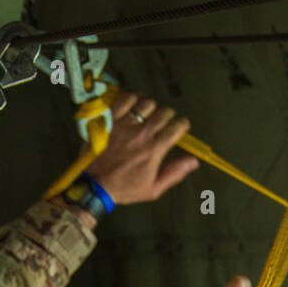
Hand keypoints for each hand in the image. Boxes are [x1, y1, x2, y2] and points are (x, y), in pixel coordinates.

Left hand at [83, 91, 199, 205]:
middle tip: (164, 122)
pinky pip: (125, 99)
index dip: (182, 125)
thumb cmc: (124, 188)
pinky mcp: (110, 119)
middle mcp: (142, 134)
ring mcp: (125, 124)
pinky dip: (133, 97)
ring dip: (152, 107)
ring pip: (147, 104)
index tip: (180, 127)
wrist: (94, 185)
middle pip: (164, 113)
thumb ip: (174, 173)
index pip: (177, 127)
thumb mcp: (153, 189)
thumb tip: (194, 161)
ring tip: (149, 113)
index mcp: (154, 150)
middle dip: (168, 116)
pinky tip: (134, 103)